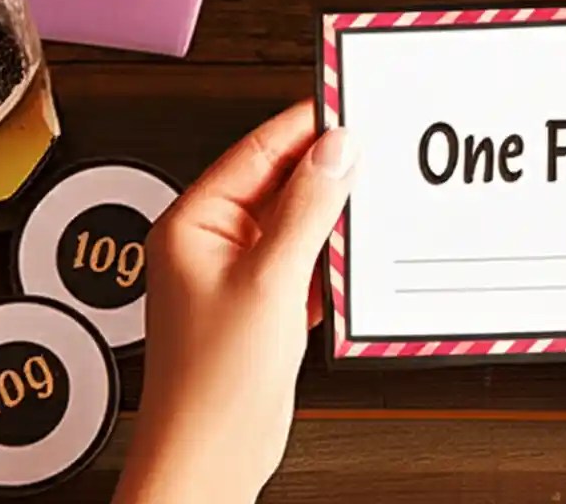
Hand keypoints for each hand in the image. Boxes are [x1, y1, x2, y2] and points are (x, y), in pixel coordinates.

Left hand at [113, 100, 356, 503]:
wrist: (211, 458)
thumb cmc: (211, 386)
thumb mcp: (270, 281)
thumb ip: (306, 210)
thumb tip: (334, 151)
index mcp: (192, 224)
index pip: (255, 151)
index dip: (303, 125)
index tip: (346, 107)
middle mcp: (210, 244)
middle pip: (277, 183)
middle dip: (325, 170)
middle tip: (372, 152)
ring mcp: (238, 276)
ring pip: (295, 223)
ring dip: (330, 216)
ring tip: (370, 203)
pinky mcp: (263, 306)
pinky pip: (303, 262)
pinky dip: (330, 257)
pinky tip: (354, 257)